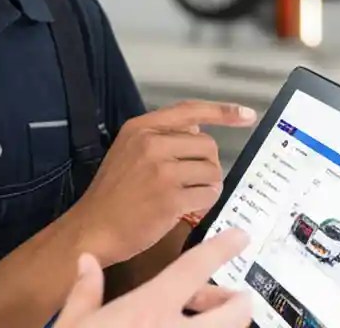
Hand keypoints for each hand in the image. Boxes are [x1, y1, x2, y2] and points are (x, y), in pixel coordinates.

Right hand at [55, 229, 252, 327]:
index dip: (221, 249)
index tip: (240, 236)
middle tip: (231, 299)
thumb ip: (85, 292)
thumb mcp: (73, 324)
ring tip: (203, 320)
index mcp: (150, 308)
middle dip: (239, 302)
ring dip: (222, 325)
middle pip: (234, 313)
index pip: (195, 268)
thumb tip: (86, 262)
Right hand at [68, 101, 255, 265]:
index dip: (222, 111)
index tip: (247, 114)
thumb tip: (197, 130)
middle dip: (207, 165)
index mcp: (139, 129)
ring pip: (212, 171)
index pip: (189, 111)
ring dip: (207, 186)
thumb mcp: (127, 152)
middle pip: (208, 145)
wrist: (93, 228)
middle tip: (192, 181)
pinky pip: (208, 195)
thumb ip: (160, 138)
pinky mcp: (171, 199)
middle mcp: (151, 144)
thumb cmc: (113, 193)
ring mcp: (162, 172)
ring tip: (188, 195)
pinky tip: (187, 208)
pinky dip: (204, 203)